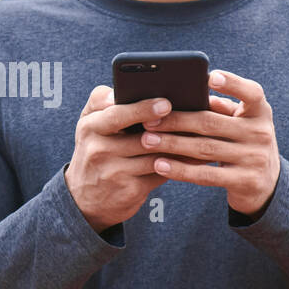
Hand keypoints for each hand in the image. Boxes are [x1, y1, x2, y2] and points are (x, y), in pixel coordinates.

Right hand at [64, 85, 214, 232]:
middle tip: (193, 117)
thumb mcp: (89, 124)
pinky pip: (161, 174)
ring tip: (204, 133)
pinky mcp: (129, 190)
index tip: (165, 104)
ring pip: (156, 156)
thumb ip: (101, 101)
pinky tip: (197, 157)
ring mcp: (114, 172)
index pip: (116, 115)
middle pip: (140, 137)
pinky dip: (180, 164)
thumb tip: (126, 88)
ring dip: (181, 145)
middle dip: (169, 128)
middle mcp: (99, 150)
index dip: (142, 109)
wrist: (84, 200)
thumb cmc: (95, 151)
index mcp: (90, 127)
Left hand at [136, 69, 279, 216]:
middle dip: (176, 120)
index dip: (232, 83)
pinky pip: (206, 175)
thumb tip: (187, 96)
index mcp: (260, 112)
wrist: (266, 184)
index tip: (209, 77)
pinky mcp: (245, 181)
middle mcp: (261, 133)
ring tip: (147, 140)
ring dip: (172, 144)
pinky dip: (180, 170)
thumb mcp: (240, 123)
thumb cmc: (243, 143)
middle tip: (149, 119)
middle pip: (211, 122)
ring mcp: (254, 158)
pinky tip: (160, 164)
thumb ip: (221, 109)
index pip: (251, 93)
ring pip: (205, 148)